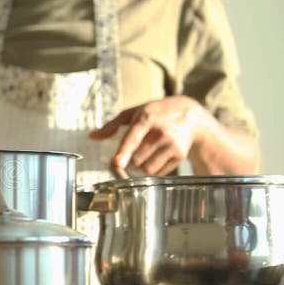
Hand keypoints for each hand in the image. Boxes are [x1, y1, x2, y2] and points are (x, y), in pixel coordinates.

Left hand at [89, 96, 210, 175]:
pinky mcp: (180, 155)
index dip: (124, 152)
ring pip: (147, 169)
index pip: (133, 137)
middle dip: (128, 163)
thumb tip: (92, 136)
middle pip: (136, 159)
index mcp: (146, 118)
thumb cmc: (156, 113)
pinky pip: (159, 172)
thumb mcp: (135, 112)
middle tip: (125, 159)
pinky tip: (155, 158)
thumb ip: (112, 125)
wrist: (191, 117)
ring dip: (139, 169)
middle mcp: (161, 132)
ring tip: (141, 157)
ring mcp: (172, 145)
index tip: (116, 163)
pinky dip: (152, 170)